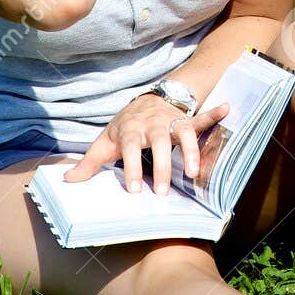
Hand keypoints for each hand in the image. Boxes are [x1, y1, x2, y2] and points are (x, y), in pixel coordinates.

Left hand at [63, 92, 229, 194]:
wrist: (142, 102)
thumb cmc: (124, 127)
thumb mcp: (104, 142)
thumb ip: (89, 162)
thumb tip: (67, 180)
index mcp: (130, 130)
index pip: (130, 148)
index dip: (131, 167)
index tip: (134, 190)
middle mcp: (152, 124)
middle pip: (158, 142)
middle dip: (162, 166)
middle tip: (161, 192)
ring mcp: (170, 121)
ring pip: (182, 133)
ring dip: (190, 152)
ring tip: (195, 173)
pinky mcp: (185, 120)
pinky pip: (201, 117)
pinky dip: (214, 113)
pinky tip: (227, 109)